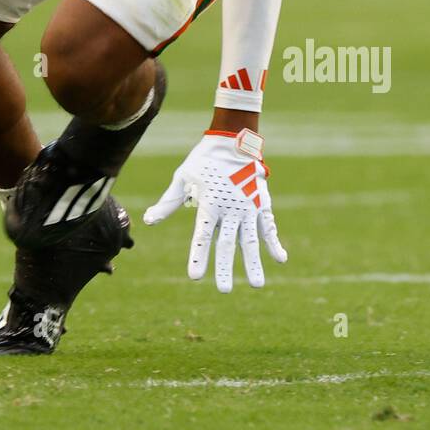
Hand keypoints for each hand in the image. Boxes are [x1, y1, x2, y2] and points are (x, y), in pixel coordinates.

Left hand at [143, 128, 286, 292]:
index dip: (198, 256)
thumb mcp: (183, 179)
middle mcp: (230, 209)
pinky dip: (275, 243)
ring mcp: (248, 206)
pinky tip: (281, 259)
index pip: (201, 236)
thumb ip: (169, 203)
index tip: (195, 277)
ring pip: (251, 240)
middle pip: (227, 244)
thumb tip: (148, 221)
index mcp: (209, 204)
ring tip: (256, 285)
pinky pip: (269, 226)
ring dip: (253, 262)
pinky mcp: (261, 202)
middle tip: (224, 290)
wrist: (232, 139)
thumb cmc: (203, 160)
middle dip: (224, 268)